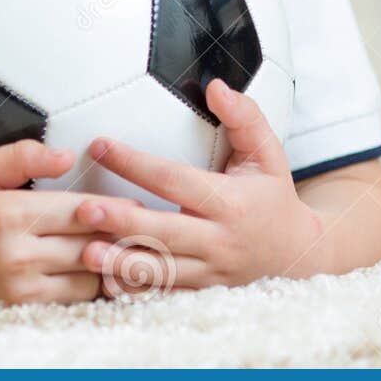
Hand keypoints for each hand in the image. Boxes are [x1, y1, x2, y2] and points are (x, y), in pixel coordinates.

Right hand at [0, 139, 137, 310]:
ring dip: (112, 261)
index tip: (136, 206)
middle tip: (147, 228)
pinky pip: (78, 297)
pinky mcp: (27, 310)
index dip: (112, 208)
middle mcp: (16, 253)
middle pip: (90, 242)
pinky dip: (95, 284)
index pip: (77, 209)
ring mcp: (22, 286)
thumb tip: (65, 156)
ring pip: (91, 273)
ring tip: (130, 250)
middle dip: (123, 235)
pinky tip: (105, 272)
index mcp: (7, 213)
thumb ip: (20, 156)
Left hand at [74, 78, 326, 296]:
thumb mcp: (269, 153)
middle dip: (121, 220)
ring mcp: (210, 272)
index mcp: (229, 202)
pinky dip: (135, 290)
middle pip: (162, 231)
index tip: (99, 145)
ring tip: (85, 252)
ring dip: (121, 263)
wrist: (298, 254)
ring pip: (161, 271)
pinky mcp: (202, 291)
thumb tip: (216, 87)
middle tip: (82, 207)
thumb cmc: (273, 196)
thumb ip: (245, 118)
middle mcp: (218, 240)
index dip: (135, 164)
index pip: (174, 180)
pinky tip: (104, 283)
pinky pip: (165, 294)